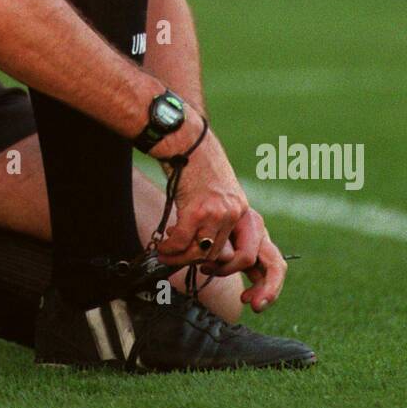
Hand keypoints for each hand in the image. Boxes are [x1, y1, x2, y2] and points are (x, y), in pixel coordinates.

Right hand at [149, 115, 248, 266]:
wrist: (187, 139)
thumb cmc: (197, 162)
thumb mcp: (217, 191)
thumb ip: (216, 215)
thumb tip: (201, 242)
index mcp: (242, 210)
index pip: (244, 253)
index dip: (225, 266)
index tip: (207, 267)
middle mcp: (233, 213)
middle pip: (216, 254)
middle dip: (193, 261)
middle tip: (176, 258)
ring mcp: (216, 213)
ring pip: (199, 252)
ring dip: (179, 257)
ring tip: (165, 254)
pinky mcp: (196, 210)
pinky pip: (182, 241)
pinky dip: (169, 248)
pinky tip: (162, 245)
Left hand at [199, 208, 287, 311]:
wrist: (210, 192)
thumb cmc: (207, 203)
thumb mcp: (206, 219)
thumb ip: (209, 240)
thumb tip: (207, 256)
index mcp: (250, 222)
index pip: (246, 255)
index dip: (227, 268)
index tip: (205, 269)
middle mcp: (259, 233)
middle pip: (275, 264)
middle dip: (269, 288)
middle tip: (255, 306)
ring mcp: (260, 243)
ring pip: (274, 270)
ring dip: (266, 290)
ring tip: (254, 306)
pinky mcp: (256, 252)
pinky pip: (263, 274)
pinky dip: (257, 287)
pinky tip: (244, 298)